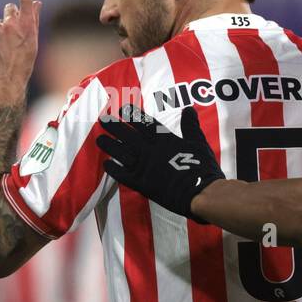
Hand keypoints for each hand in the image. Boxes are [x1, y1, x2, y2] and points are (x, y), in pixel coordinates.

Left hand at [0, 0, 40, 105]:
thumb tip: (37, 2)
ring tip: (3, 52)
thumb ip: (34, 20)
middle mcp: (10, 23)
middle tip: (12, 39)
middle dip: (10, 18)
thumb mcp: (33, 43)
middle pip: (9, 10)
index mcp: (27, 25)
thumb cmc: (23, 65)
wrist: (4, 85)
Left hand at [96, 105, 225, 219]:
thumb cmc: (202, 167)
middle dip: (115, 126)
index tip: (122, 109)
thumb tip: (188, 110)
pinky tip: (106, 164)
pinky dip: (113, 169)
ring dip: (110, 145)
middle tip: (103, 119)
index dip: (133, 115)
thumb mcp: (198, 142)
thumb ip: (190, 126)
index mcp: (165, 139)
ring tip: (99, 139)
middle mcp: (151, 150)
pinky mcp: (141, 183)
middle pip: (128, 135)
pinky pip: (122, 175)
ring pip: (122, 152)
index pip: (145, 123)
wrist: (201, 192)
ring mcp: (144, 166)